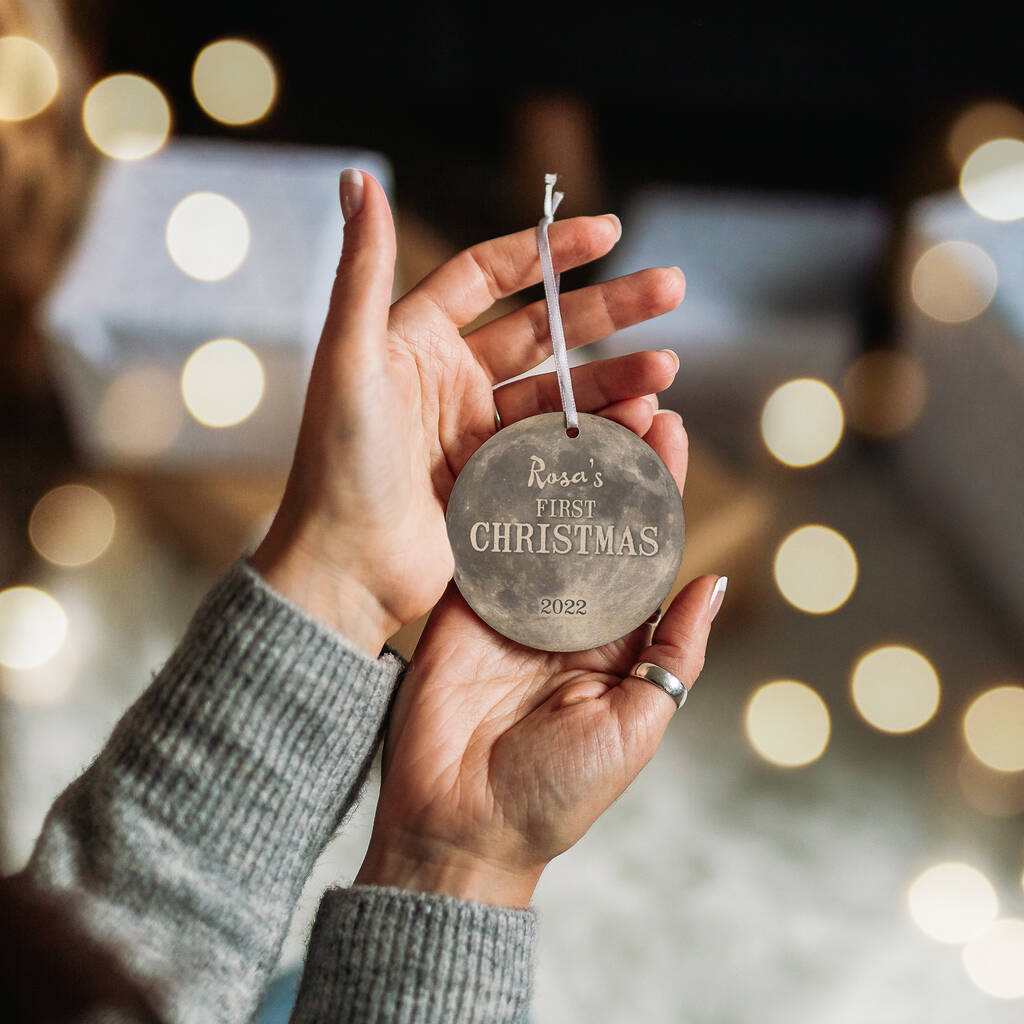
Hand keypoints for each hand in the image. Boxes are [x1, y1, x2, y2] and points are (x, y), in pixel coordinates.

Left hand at [249, 170, 684, 655]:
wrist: (344, 566)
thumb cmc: (336, 461)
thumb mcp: (349, 357)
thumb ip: (364, 268)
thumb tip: (358, 176)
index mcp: (416, 341)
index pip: (490, 277)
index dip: (547, 252)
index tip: (608, 232)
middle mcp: (450, 381)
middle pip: (543, 332)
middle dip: (608, 308)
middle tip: (671, 289)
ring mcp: (477, 434)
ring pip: (561, 393)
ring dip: (615, 376)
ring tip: (667, 368)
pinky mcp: (497, 482)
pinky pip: (560, 448)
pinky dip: (601, 434)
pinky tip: (642, 422)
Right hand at [355, 412, 724, 906]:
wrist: (463, 830)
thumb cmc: (556, 795)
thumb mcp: (638, 724)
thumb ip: (675, 652)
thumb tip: (719, 583)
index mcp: (613, 639)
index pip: (644, 548)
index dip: (660, 488)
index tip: (672, 429)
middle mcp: (565, 612)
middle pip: (594, 518)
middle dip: (615, 459)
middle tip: (633, 396)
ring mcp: (511, 604)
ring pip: (540, 516)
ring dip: (559, 461)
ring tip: (578, 403)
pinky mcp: (462, 605)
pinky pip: (481, 541)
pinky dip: (494, 492)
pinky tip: (511, 443)